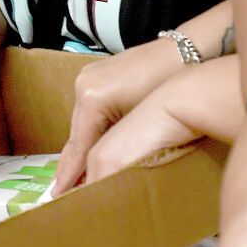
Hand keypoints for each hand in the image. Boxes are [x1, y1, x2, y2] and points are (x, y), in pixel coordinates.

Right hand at [51, 38, 192, 194]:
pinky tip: (94, 147)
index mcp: (92, 97)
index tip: (59, 196)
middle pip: (76, 135)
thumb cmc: (172, 85)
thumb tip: (106, 174)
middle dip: (71, 165)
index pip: (78, 146)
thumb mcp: (143, 123)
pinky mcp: (98, 75)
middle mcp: (83, 85)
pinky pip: (90, 111)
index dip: (70, 175)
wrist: (187, 51)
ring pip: (83, 124)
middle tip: (63, 193)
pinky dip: (92, 130)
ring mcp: (88, 77)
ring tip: (77, 177)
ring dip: (82, 149)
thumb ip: (119, 149)